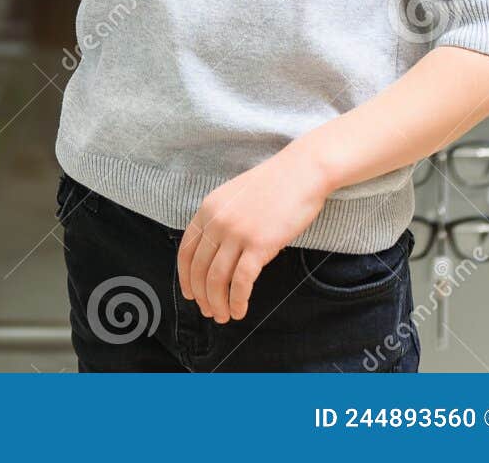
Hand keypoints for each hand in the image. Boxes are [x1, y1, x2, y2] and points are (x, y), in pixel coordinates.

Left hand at [176, 144, 333, 323]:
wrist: (302, 172)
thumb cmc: (275, 185)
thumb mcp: (235, 196)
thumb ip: (222, 220)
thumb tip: (218, 252)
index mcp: (208, 209)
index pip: (186, 251)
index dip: (186, 277)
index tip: (190, 294)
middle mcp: (217, 221)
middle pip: (199, 269)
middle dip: (202, 296)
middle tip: (210, 313)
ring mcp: (236, 232)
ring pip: (217, 279)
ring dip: (218, 303)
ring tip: (224, 316)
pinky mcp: (259, 244)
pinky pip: (241, 281)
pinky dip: (237, 301)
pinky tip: (240, 311)